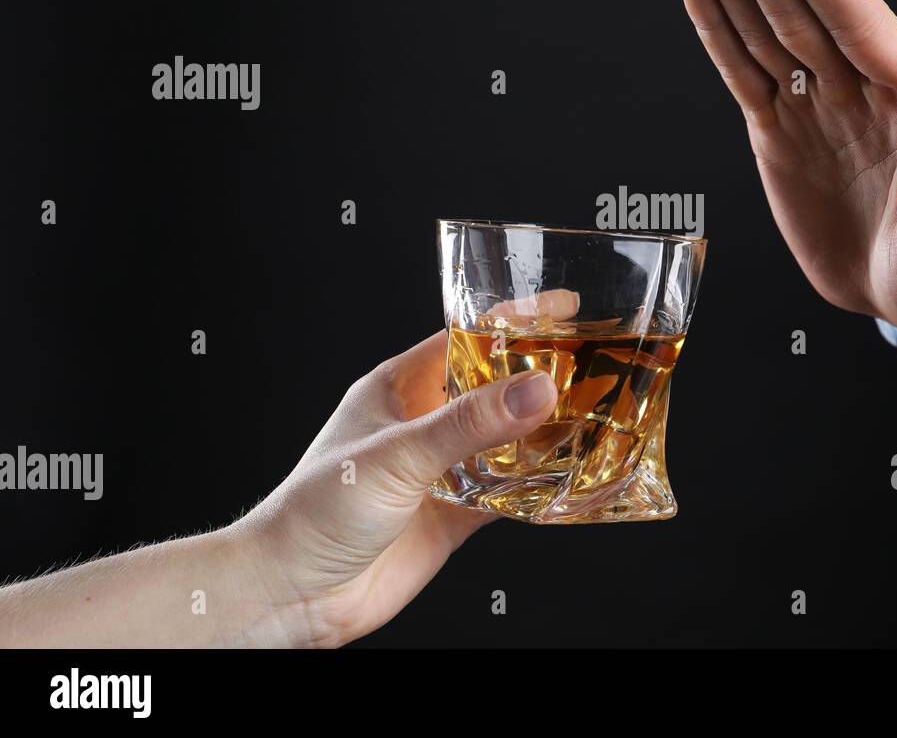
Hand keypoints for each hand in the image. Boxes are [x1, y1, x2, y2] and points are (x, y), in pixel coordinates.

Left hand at [0, 331, 557, 647]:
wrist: (293, 595)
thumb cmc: (316, 511)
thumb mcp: (397, 454)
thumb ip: (469, 423)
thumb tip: (537, 388)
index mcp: (398, 388)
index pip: (466, 340)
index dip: (514, 321)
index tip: (563, 308)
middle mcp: (422, 424)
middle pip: (494, 389)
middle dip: (540, 377)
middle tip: (594, 365)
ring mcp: (440, 471)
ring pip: (507, 442)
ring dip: (545, 434)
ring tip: (596, 417)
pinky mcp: (454, 515)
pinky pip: (508, 494)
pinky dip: (539, 489)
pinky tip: (571, 481)